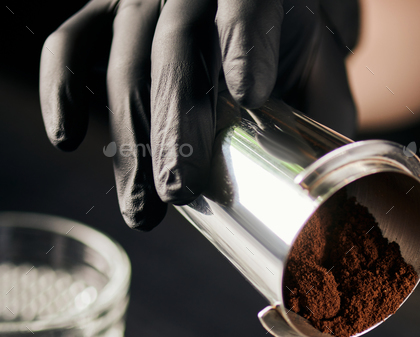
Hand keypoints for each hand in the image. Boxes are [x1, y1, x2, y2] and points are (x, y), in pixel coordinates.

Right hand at [40, 0, 357, 230]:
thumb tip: (335, 192)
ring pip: (124, 61)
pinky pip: (71, 43)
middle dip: (174, 126)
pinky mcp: (106, 13)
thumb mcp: (319, 66)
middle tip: (178, 191)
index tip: (248, 93)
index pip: (248, 1)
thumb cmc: (288, 44)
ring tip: (145, 211)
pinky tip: (69, 139)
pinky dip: (63, 89)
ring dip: (129, 142)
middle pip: (175, 49)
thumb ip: (325, 111)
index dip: (244, 42)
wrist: (251, 3)